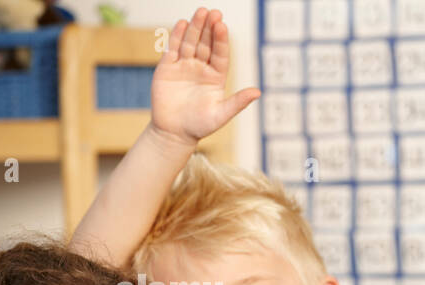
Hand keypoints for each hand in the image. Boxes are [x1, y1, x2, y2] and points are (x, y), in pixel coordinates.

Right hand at [151, 8, 260, 147]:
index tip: (223, 25)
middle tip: (214, 12)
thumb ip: (238, 102)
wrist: (174, 133)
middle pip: (206, 44)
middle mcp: (201, 68)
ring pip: (190, 43)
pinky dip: (177, 36)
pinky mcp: (167, 68)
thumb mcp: (221, 114)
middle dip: (209, 28)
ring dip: (195, 27)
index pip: (220, 54)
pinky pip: (173, 49)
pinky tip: (183, 24)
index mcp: (216, 77)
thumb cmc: (200, 126)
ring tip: (201, 12)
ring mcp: (184, 66)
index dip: (221, 40)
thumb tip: (258, 92)